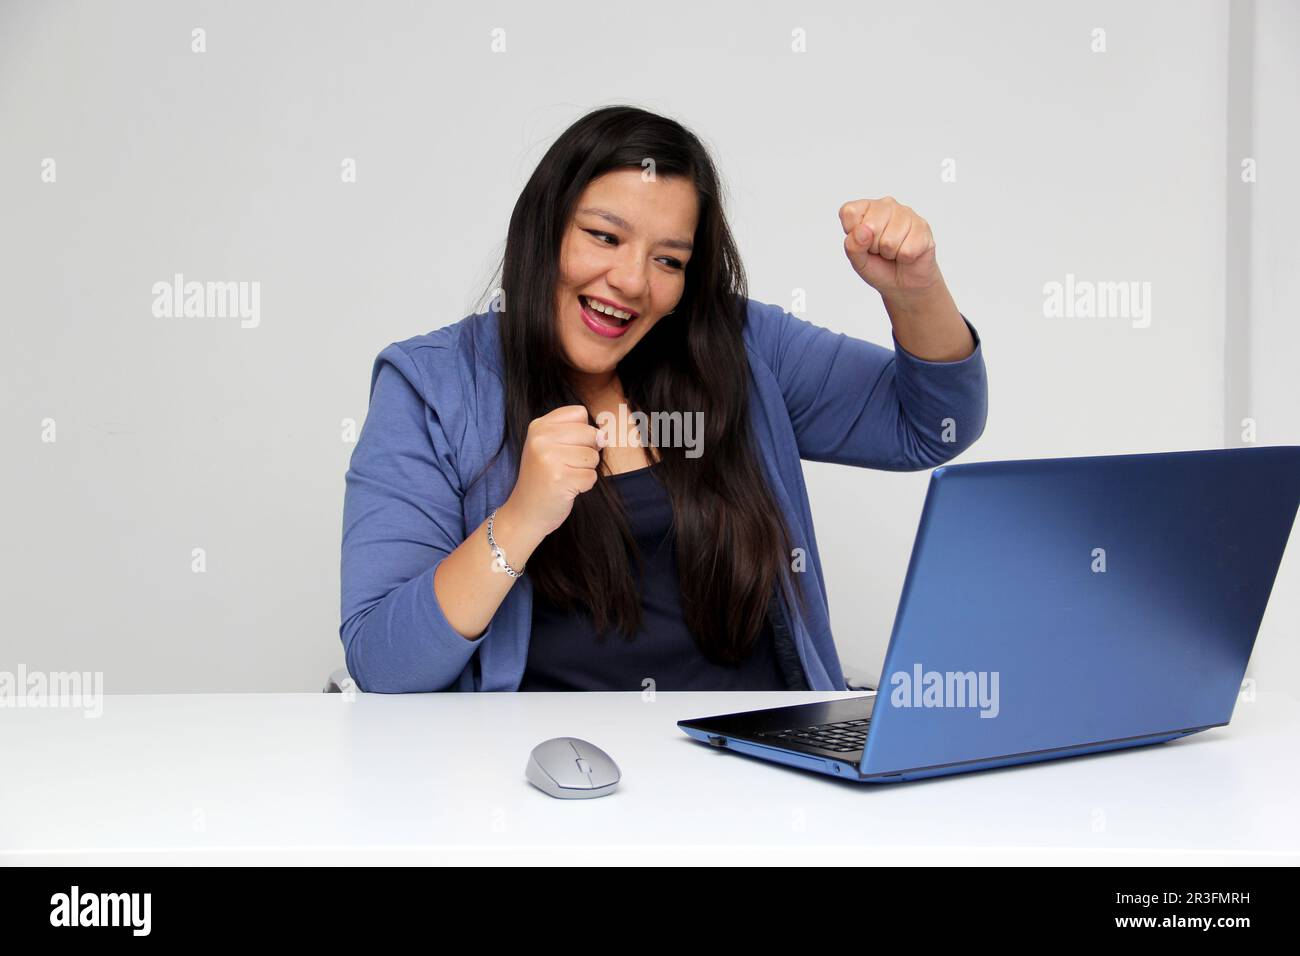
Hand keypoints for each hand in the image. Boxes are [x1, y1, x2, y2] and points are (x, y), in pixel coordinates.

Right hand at [503, 405, 603, 539]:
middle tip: (567, 465)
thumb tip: (604, 436)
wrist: (525, 512)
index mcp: (539, 426)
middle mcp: (541, 439)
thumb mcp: (548, 446)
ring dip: (585, 470)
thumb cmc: (543, 477)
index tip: (568, 446)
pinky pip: (591, 477)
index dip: (582, 431)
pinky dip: (584, 485)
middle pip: (590, 433)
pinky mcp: (561, 479)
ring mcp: (550, 459)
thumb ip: (575, 432)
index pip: (579, 413)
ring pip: (593, 457)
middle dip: (587, 452)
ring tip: (565, 477)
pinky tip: (567, 488)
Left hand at [839, 197, 940, 297]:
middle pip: (871, 226)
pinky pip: (907, 249)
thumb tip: (862, 230)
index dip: (853, 234)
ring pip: (890, 240)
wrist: (904, 282)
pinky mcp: (923, 226)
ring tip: (894, 252)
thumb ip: (853, 245)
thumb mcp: (858, 260)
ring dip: (890, 254)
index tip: (862, 243)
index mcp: (865, 208)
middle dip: (874, 247)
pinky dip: (905, 258)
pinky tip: (907, 254)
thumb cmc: (879, 266)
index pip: (850, 212)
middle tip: (880, 250)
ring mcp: (906, 213)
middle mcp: (886, 205)